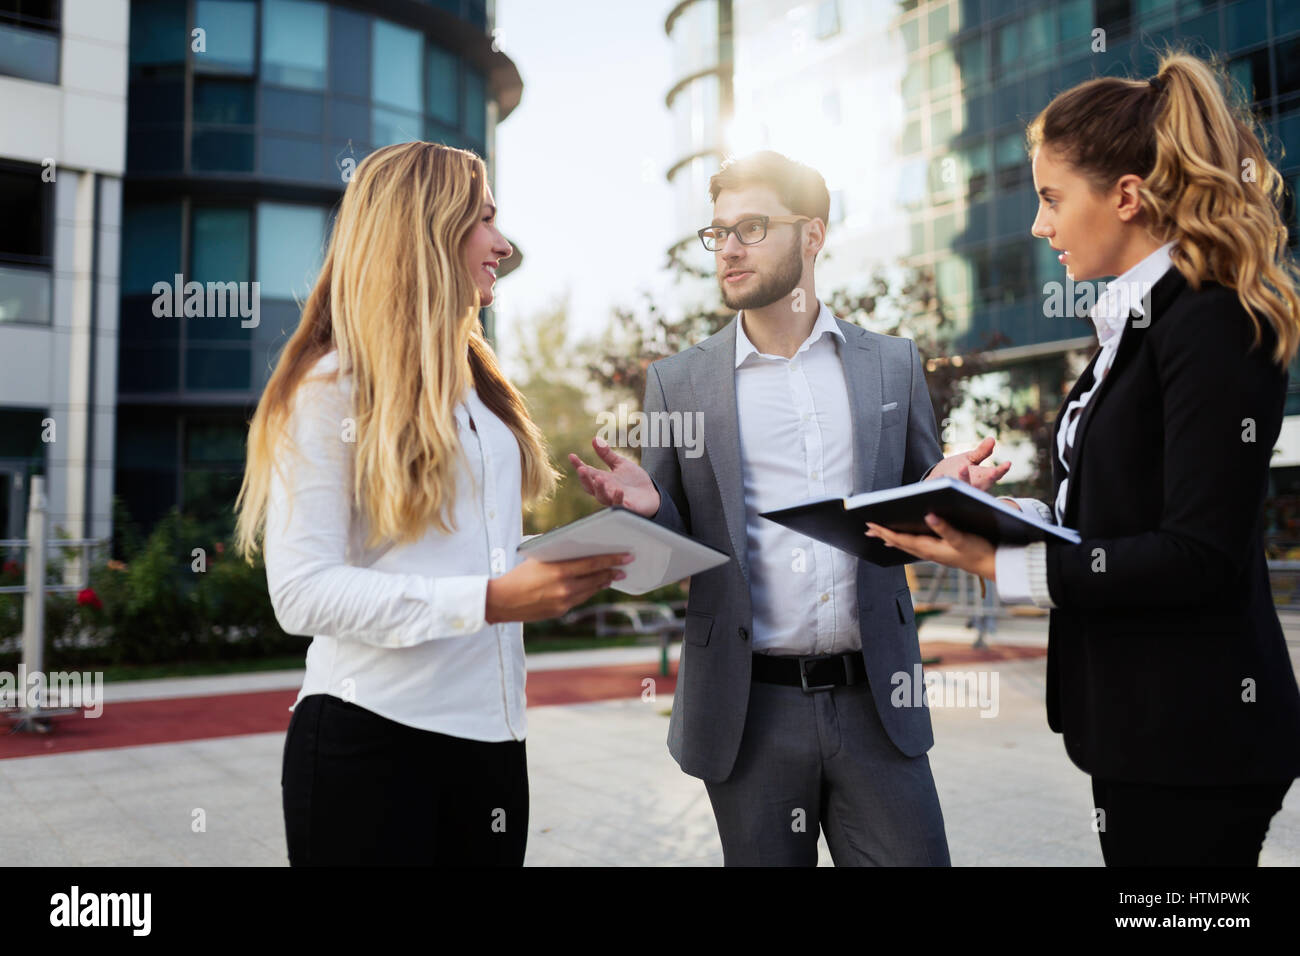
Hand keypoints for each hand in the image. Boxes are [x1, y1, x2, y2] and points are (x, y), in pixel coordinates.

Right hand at [486, 553, 633, 623]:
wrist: (502, 601)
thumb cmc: (518, 574)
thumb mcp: (537, 557)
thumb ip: (557, 551)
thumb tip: (575, 543)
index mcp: (559, 570)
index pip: (593, 563)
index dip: (612, 560)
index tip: (626, 557)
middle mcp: (564, 588)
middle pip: (596, 579)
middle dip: (611, 572)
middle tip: (623, 568)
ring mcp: (563, 602)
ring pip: (590, 591)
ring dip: (602, 583)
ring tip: (611, 577)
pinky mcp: (560, 611)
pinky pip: (579, 599)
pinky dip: (587, 591)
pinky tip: (593, 586)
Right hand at [567, 436, 660, 517]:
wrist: (652, 496)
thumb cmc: (634, 481)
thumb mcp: (620, 464)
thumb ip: (607, 454)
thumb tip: (594, 439)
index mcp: (603, 480)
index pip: (588, 472)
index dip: (578, 465)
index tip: (572, 456)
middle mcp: (606, 490)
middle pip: (590, 487)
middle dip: (585, 479)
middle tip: (581, 469)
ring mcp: (615, 499)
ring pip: (602, 497)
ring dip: (599, 489)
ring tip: (598, 478)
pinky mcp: (627, 507)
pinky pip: (619, 505)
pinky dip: (617, 499)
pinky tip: (619, 491)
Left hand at [865, 513, 995, 580]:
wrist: (991, 565)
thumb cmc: (977, 550)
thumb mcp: (961, 538)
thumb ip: (944, 527)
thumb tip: (928, 516)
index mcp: (929, 547)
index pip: (900, 539)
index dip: (884, 532)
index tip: (870, 525)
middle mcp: (928, 552)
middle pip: (899, 543)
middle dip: (883, 535)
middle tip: (867, 529)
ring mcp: (933, 554)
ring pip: (906, 545)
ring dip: (892, 539)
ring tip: (880, 535)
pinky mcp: (939, 553)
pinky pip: (915, 547)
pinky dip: (905, 543)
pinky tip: (903, 543)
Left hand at [925, 437, 1010, 491]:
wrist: (937, 481)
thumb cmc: (957, 469)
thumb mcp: (970, 459)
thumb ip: (982, 452)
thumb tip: (992, 439)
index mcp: (982, 479)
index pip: (994, 475)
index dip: (1001, 470)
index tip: (1008, 463)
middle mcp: (974, 489)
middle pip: (982, 485)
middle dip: (987, 479)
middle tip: (991, 472)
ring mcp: (961, 494)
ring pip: (964, 490)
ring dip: (964, 480)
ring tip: (962, 468)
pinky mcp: (946, 496)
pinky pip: (945, 492)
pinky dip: (944, 486)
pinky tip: (941, 479)